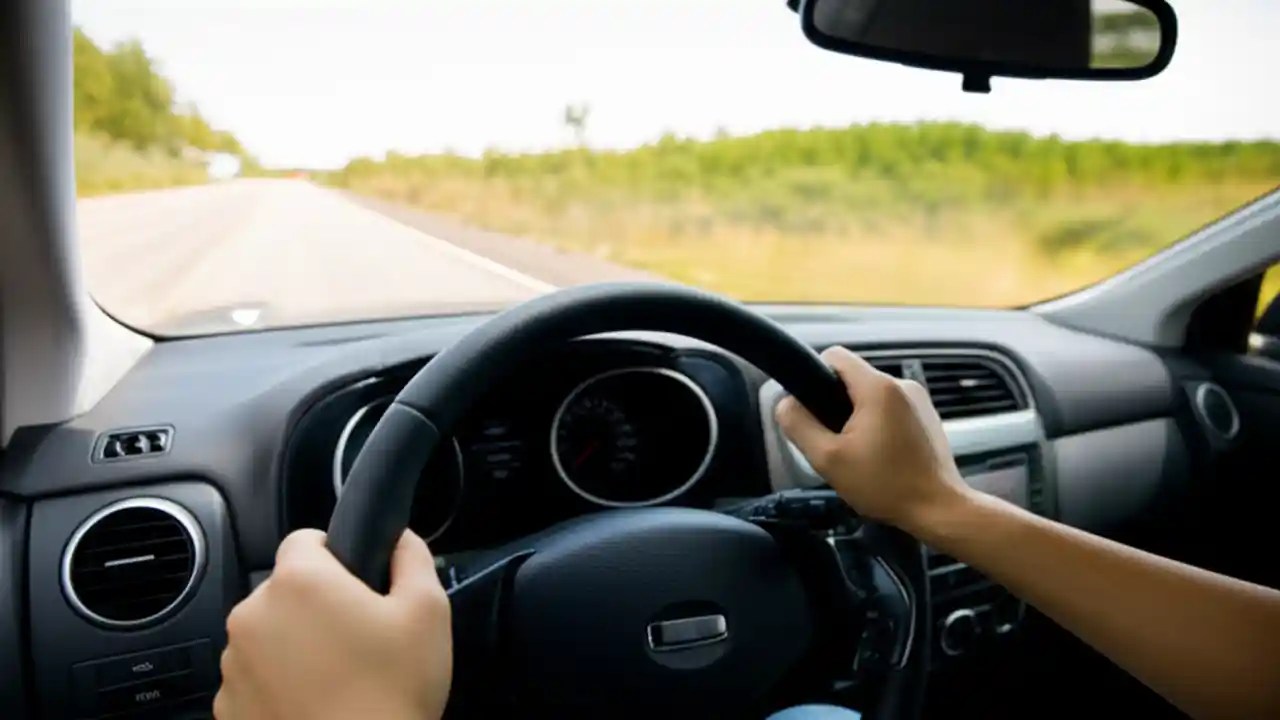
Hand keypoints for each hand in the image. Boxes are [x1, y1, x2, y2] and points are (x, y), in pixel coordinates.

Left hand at [214, 529, 451, 719]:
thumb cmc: (395, 691)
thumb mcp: (428, 611)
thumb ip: (412, 557)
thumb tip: (399, 538)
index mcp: (299, 581)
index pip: (306, 539)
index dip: (337, 556)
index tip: (359, 586)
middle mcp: (253, 616)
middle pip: (285, 590)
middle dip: (317, 605)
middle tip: (359, 638)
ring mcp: (234, 665)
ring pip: (268, 635)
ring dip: (295, 645)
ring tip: (339, 677)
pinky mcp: (228, 708)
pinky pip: (255, 678)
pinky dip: (278, 685)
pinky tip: (315, 703)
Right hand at [776, 346, 972, 534]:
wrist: (939, 509)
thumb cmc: (884, 484)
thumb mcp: (828, 459)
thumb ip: (800, 425)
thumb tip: (785, 404)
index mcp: (878, 386)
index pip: (835, 356)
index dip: (815, 377)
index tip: (812, 410)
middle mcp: (901, 383)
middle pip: (852, 378)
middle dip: (835, 404)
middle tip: (832, 442)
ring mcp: (919, 399)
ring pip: (871, 395)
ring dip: (857, 417)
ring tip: (856, 453)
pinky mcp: (927, 417)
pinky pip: (890, 408)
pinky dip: (878, 424)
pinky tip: (879, 455)